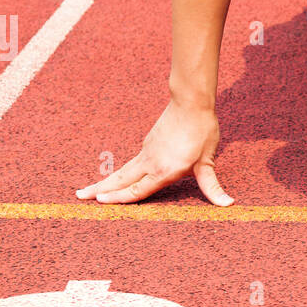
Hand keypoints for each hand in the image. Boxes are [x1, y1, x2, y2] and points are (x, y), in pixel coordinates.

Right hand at [75, 99, 231, 205]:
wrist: (191, 102)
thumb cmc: (201, 132)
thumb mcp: (208, 162)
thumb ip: (212, 186)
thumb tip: (228, 204)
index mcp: (163, 171)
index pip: (136, 190)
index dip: (118, 199)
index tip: (99, 203)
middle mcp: (150, 163)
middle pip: (120, 180)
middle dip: (99, 191)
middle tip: (78, 197)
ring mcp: (147, 152)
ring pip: (122, 171)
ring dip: (104, 181)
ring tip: (87, 190)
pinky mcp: (148, 143)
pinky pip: (131, 163)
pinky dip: (119, 173)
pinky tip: (115, 177)